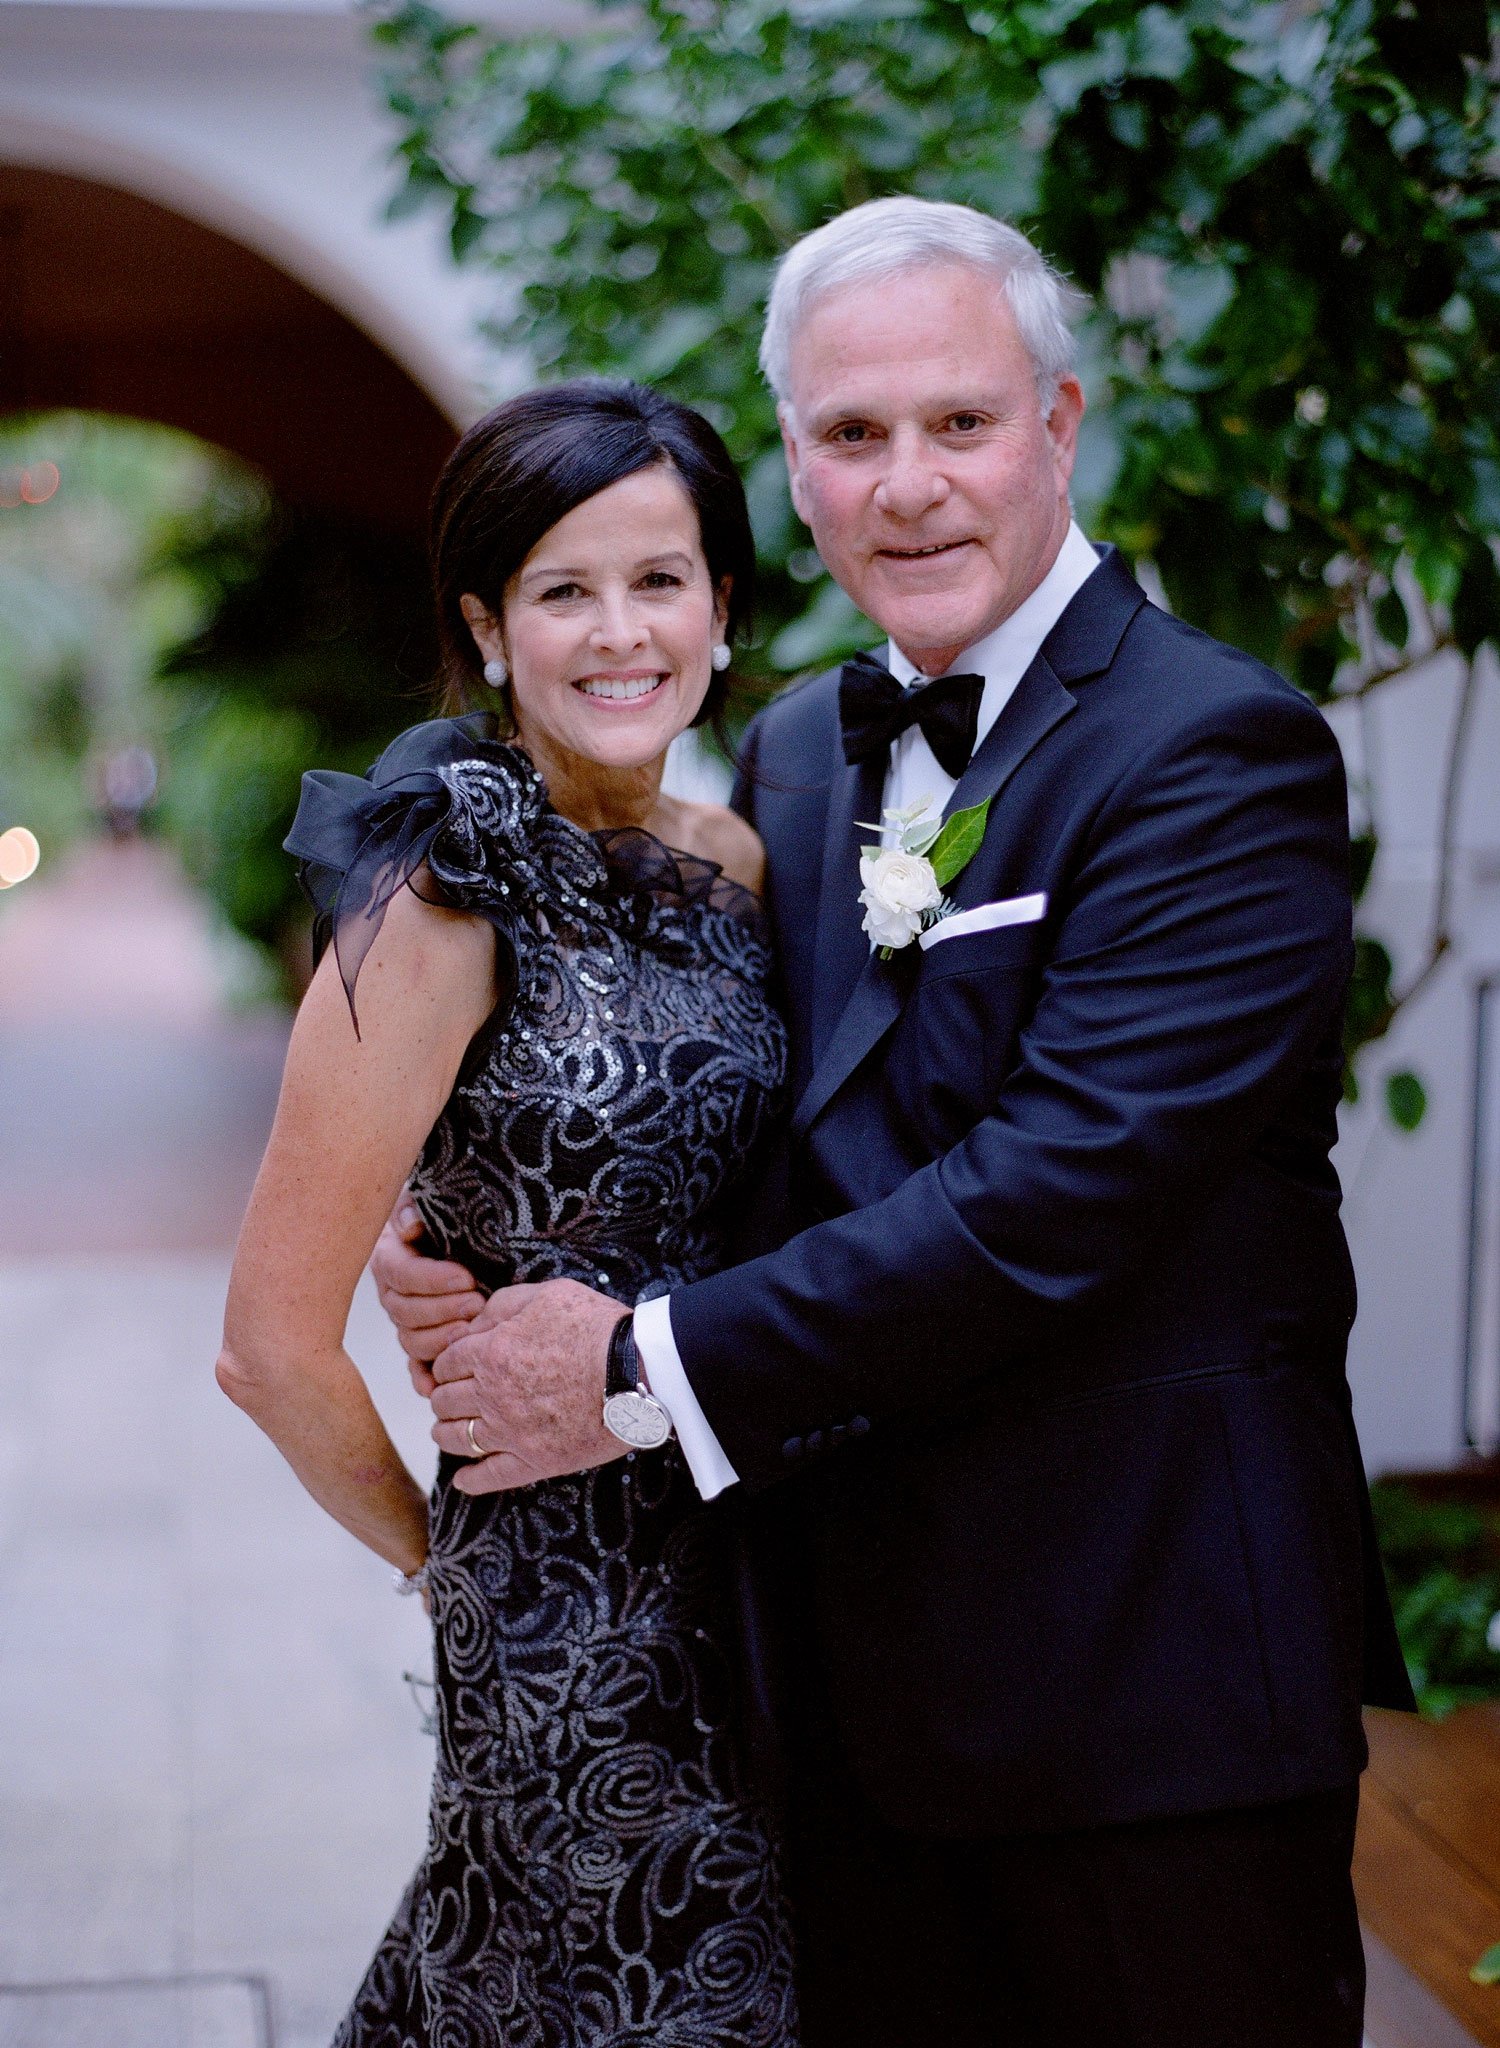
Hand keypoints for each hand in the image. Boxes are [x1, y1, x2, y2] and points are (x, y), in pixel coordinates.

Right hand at [372, 1196, 486, 1398]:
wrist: (478, 1236)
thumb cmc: (456, 1216)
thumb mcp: (435, 1201)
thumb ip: (416, 1207)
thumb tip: (410, 1228)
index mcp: (391, 1257)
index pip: (400, 1273)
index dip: (432, 1279)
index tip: (467, 1277)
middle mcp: (394, 1293)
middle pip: (405, 1312)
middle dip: (443, 1310)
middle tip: (478, 1303)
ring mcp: (408, 1322)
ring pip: (412, 1341)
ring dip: (441, 1340)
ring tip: (473, 1330)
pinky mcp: (424, 1343)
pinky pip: (416, 1368)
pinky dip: (424, 1379)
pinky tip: (438, 1387)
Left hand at [428, 1279, 626, 1493]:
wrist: (636, 1370)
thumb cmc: (596, 1327)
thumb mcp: (547, 1294)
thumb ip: (503, 1304)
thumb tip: (476, 1323)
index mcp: (489, 1353)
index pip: (444, 1362)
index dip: (446, 1363)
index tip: (454, 1366)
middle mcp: (491, 1395)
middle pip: (443, 1401)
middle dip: (444, 1395)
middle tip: (453, 1395)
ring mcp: (510, 1433)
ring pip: (456, 1439)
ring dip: (447, 1432)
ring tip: (452, 1430)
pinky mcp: (535, 1461)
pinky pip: (490, 1477)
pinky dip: (470, 1480)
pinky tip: (463, 1479)